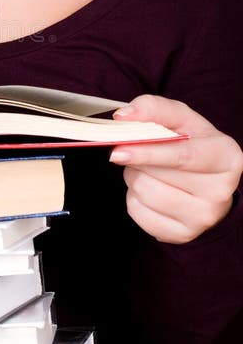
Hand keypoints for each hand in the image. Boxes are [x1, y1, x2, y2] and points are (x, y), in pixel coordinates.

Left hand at [109, 94, 242, 243]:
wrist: (205, 180)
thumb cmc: (191, 144)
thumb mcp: (181, 119)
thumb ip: (154, 109)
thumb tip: (124, 116)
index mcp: (226, 157)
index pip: (181, 156)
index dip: (147, 152)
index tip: (118, 150)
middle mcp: (220, 191)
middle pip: (156, 175)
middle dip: (137, 161)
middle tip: (140, 153)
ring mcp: (203, 217)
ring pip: (144, 193)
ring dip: (134, 178)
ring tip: (149, 172)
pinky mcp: (183, 234)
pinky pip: (138, 213)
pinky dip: (135, 199)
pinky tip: (151, 191)